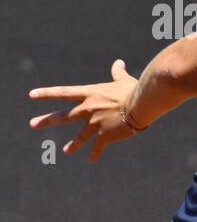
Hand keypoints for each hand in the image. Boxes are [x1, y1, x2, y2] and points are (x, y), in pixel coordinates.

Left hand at [28, 59, 142, 161]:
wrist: (141, 105)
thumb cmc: (134, 90)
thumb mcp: (123, 80)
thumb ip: (117, 73)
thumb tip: (118, 62)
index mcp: (90, 94)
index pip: (63, 93)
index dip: (46, 94)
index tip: (31, 95)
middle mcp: (88, 109)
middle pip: (63, 116)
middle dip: (46, 121)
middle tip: (32, 124)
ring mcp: (95, 124)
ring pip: (79, 136)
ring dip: (73, 145)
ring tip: (66, 151)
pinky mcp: (105, 136)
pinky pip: (98, 146)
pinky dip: (95, 153)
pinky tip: (92, 159)